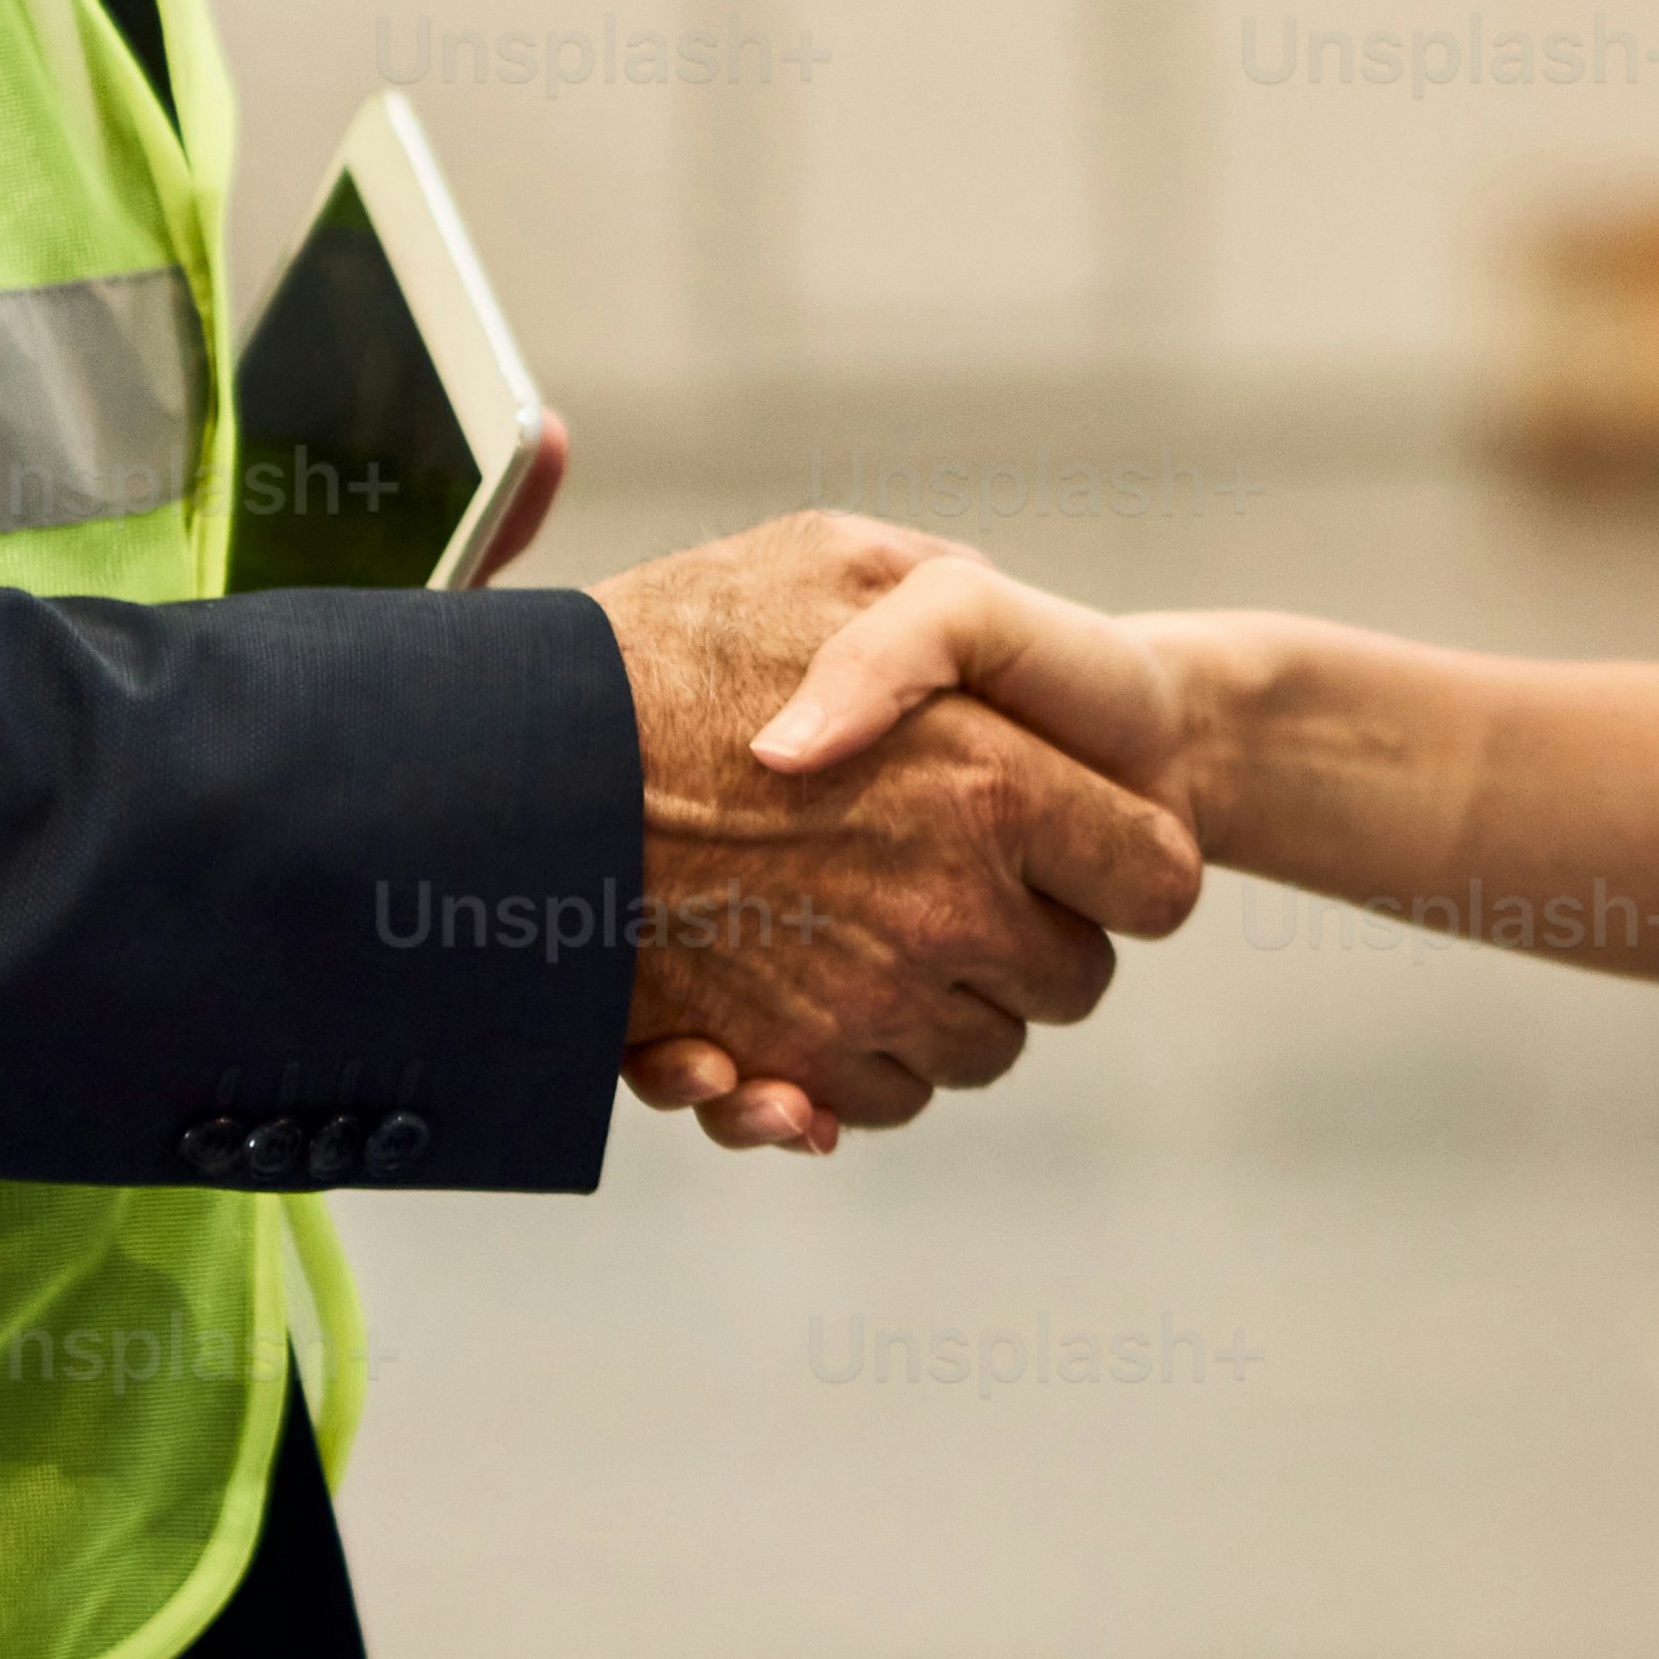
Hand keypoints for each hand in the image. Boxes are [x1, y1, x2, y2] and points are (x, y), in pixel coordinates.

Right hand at [589, 514, 1201, 1151]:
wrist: (502, 775)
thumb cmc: (668, 648)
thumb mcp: (826, 557)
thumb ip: (940, 597)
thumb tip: (998, 636)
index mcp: (993, 789)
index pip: (1156, 879)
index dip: (1125, 860)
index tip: (1073, 839)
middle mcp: (948, 915)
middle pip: (1074, 983)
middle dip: (1035, 939)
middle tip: (962, 879)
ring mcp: (867, 1003)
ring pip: (981, 1051)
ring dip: (948, 1005)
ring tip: (872, 925)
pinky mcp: (786, 1067)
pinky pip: (880, 1100)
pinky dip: (858, 1067)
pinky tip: (815, 994)